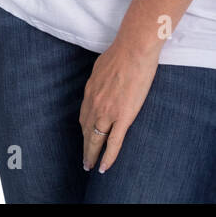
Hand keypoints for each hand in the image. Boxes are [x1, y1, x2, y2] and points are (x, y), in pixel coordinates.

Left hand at [78, 40, 159, 172]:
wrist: (132, 50)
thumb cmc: (120, 55)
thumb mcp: (101, 68)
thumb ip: (100, 81)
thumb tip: (102, 84)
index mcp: (90, 92)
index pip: (84, 117)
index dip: (84, 130)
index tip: (84, 139)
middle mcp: (94, 104)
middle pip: (86, 131)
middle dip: (84, 147)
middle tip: (83, 161)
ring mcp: (107, 111)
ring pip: (97, 139)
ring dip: (92, 154)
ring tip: (90, 166)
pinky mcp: (123, 116)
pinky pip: (114, 142)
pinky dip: (108, 156)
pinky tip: (104, 166)